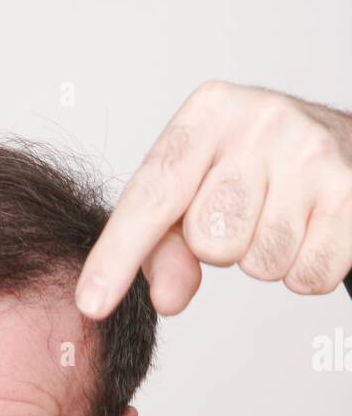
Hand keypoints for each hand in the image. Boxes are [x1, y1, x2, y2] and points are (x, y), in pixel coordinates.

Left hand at [75, 80, 351, 318]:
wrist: (349, 147)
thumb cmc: (255, 170)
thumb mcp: (196, 191)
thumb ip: (163, 246)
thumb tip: (168, 299)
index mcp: (208, 112)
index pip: (152, 195)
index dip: (117, 255)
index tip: (90, 304)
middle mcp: (261, 121)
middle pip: (211, 242)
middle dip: (222, 247)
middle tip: (245, 213)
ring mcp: (312, 153)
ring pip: (261, 264)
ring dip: (266, 258)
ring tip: (281, 216)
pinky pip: (307, 276)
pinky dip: (305, 270)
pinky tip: (311, 229)